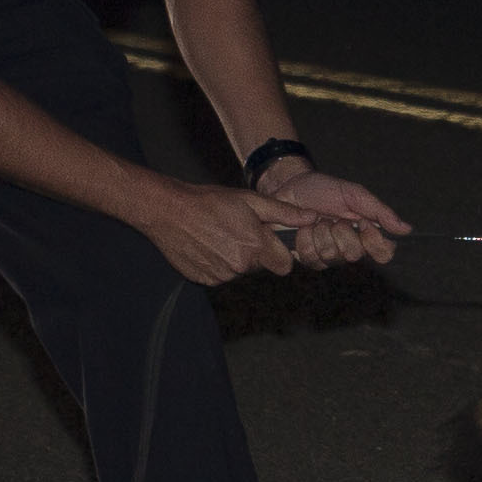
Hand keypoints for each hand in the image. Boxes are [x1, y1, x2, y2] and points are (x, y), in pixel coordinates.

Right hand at [140, 176, 303, 286]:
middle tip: (237, 231)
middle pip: (260, 267)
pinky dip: (216, 264)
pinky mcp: (204, 280)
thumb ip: (285, 213)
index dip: (279, 253)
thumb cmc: (209, 202)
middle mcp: (240, 266)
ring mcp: (221, 276)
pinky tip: (206, 245)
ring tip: (219, 236)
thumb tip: (312, 218)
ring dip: (234, 258)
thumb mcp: (250, 201)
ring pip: (239, 272)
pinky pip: (220, 276)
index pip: (285, 265)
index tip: (268, 241)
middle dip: (255, 253)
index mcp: (256, 247)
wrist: (168, 210)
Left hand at [263, 161, 406, 267]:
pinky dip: (305, 238)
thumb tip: (407, 229)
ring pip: (332, 256)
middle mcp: (349, 248)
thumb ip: (379, 212)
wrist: (290, 186)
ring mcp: (328, 255)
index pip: (384, 254)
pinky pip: (310, 257)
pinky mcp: (307, 258)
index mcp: (365, 234)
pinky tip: (302, 228)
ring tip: (315, 220)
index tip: (363, 223)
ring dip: (321, 233)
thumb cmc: (323, 189)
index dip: (375, 242)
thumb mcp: (353, 194)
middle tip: (333, 217)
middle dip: (342, 232)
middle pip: (356, 255)